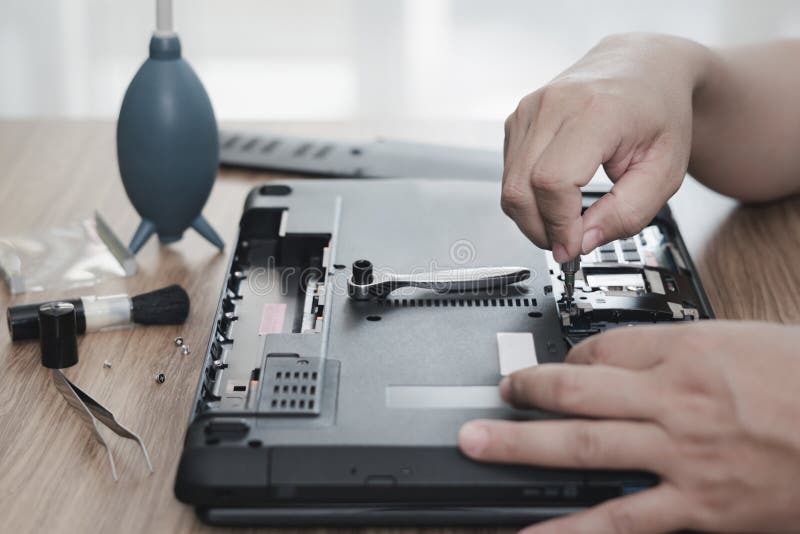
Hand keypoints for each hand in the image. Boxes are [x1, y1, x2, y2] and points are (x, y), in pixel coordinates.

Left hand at [458, 321, 799, 532]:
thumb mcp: (741, 339)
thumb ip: (675, 348)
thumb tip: (620, 357)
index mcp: (687, 352)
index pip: (600, 351)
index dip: (564, 362)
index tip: (550, 371)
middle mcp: (675, 400)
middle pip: (576, 390)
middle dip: (523, 392)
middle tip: (488, 397)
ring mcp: (682, 454)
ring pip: (583, 447)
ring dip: (521, 446)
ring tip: (477, 447)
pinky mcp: (700, 506)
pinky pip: (623, 520)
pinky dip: (574, 530)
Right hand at [501, 34, 709, 261]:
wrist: (643, 67)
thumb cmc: (658, 112)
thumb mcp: (664, 171)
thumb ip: (627, 213)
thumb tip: (582, 242)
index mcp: (596, 111)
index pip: (554, 180)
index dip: (559, 224)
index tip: (574, 247)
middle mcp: (554, 105)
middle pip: (521, 188)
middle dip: (541, 229)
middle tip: (568, 244)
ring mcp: (529, 110)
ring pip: (510, 186)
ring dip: (533, 218)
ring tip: (565, 222)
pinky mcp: (517, 119)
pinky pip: (510, 174)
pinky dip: (529, 198)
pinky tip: (556, 197)